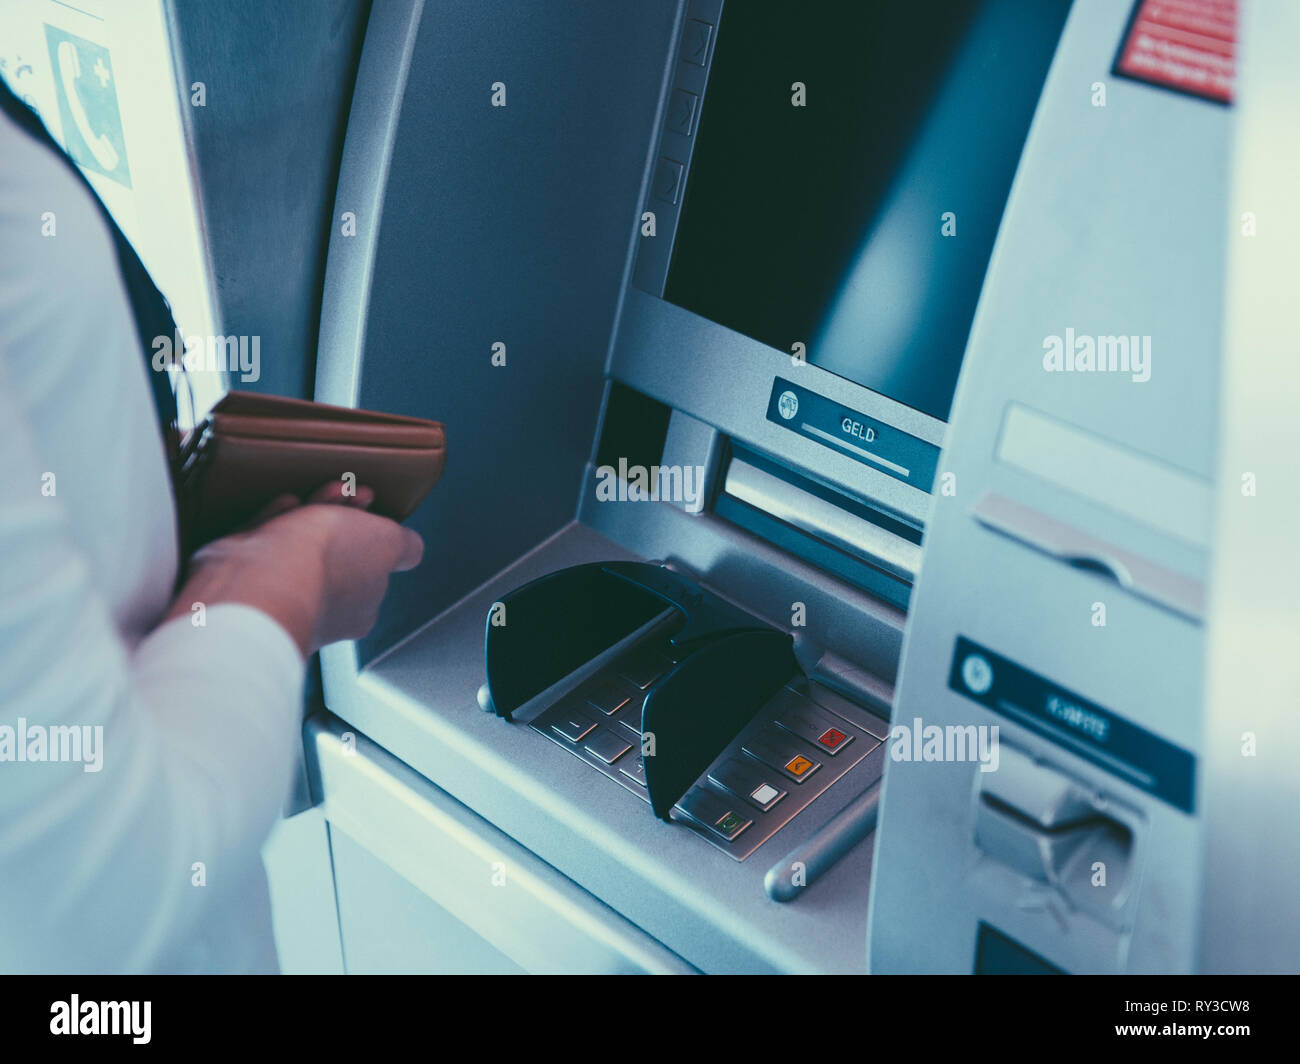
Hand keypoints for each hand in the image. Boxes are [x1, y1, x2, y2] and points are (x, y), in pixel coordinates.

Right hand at [165, 484, 423, 655]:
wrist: (262, 575)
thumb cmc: (327, 565)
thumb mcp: (391, 544)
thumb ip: (405, 546)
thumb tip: (411, 549)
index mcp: (360, 607)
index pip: (371, 563)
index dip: (371, 526)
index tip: (369, 498)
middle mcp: (320, 606)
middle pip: (334, 550)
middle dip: (340, 514)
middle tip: (343, 490)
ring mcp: (280, 593)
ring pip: (298, 543)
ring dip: (310, 511)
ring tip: (319, 493)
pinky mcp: (243, 577)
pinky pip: (262, 542)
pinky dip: (273, 519)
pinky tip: (284, 505)